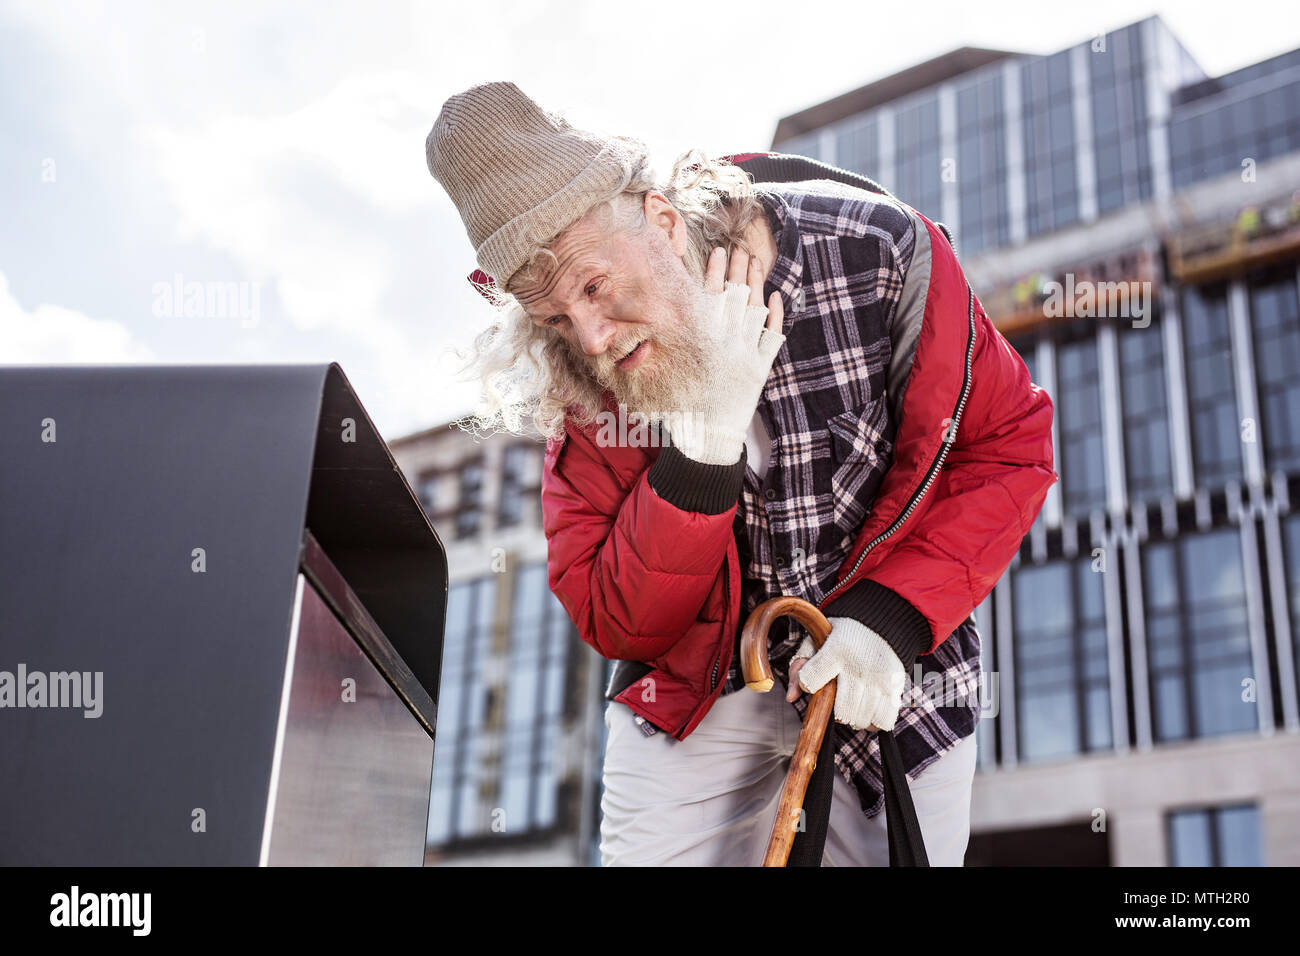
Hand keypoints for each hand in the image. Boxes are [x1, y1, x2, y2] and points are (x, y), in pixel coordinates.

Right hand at [658, 245, 784, 463]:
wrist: (708, 438)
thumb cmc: (682, 411)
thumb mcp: (661, 378)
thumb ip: (649, 354)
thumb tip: (628, 339)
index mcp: (702, 340)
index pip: (710, 296)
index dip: (715, 272)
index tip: (718, 252)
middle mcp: (726, 341)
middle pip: (735, 296)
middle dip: (739, 269)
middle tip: (741, 249)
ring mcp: (747, 353)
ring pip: (755, 309)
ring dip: (757, 283)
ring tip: (755, 262)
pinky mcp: (761, 368)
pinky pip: (773, 335)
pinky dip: (776, 316)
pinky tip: (776, 297)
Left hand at [785, 617, 905, 731]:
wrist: (883, 623)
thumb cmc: (843, 635)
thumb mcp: (818, 640)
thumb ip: (799, 665)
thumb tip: (791, 697)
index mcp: (837, 650)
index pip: (812, 680)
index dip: (808, 685)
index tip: (814, 680)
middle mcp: (859, 667)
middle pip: (841, 712)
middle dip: (835, 710)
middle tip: (837, 698)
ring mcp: (880, 679)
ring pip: (860, 720)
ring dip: (853, 718)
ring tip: (852, 703)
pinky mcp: (895, 688)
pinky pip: (883, 721)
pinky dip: (873, 722)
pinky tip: (868, 710)